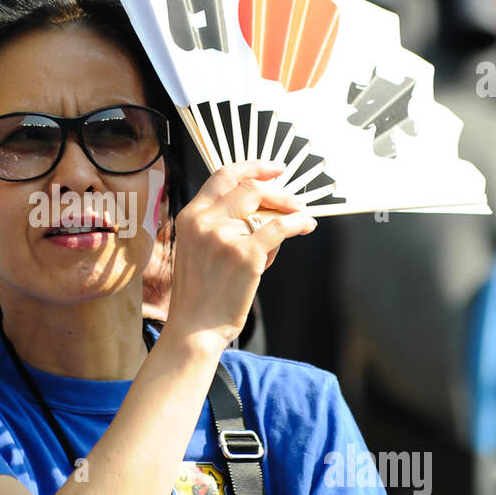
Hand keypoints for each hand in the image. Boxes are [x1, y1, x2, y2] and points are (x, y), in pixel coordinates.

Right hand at [163, 161, 315, 351]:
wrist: (195, 328)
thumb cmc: (200, 293)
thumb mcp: (197, 247)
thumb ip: (218, 222)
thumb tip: (262, 206)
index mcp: (190, 216)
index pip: (223, 176)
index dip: (253, 167)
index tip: (274, 168)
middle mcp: (204, 221)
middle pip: (250, 188)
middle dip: (279, 192)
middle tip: (294, 201)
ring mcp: (224, 237)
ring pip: (267, 212)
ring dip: (288, 215)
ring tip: (296, 225)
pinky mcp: (246, 255)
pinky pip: (280, 228)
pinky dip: (298, 223)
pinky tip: (305, 226)